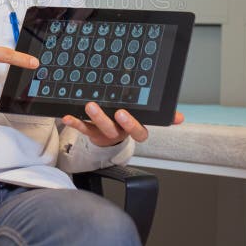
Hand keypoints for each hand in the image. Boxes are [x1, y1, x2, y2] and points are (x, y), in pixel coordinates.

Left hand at [62, 103, 184, 146]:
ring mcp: (103, 133)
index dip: (133, 125)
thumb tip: (180, 117)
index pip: (138, 132)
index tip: (126, 114)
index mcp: (133, 129)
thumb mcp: (144, 119)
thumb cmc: (128, 123)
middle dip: (116, 121)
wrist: (110, 140)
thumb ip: (163, 118)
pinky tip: (66, 116)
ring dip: (95, 117)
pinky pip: (82, 128)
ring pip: (100, 128)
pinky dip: (74, 122)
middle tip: (115, 112)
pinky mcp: (90, 132)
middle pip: (117, 130)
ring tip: (89, 106)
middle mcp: (119, 132)